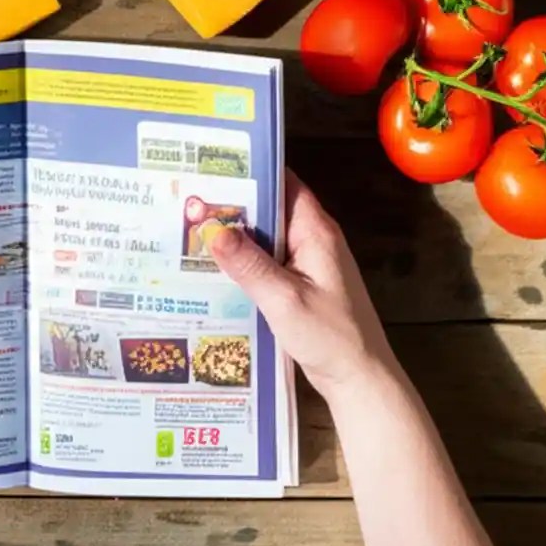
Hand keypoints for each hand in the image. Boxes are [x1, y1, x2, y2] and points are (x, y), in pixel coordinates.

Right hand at [207, 170, 394, 399]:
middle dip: (233, 204)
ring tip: (188, 229)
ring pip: (264, 237)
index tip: (211, 167)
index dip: (251, 172)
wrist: (359, 379)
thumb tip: (213, 229)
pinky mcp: (298, 285)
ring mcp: (306, 263)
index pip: (283, 184)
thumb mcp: (284, 299)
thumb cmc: (329, 336)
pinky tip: (211, 268)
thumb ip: (249, 264)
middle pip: (269, 209)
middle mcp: (312, 240)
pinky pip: (266, 262)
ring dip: (234, 235)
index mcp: (315, 232)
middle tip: (186, 200)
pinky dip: (242, 261)